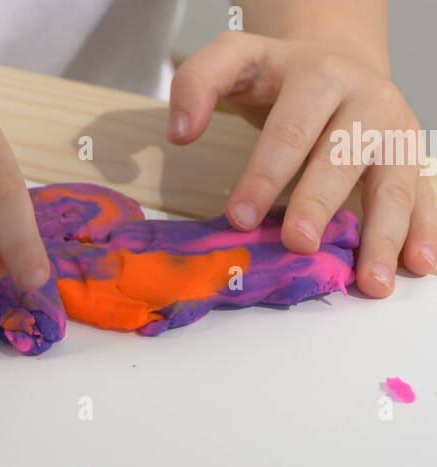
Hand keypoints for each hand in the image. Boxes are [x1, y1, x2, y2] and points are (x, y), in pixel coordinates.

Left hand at [168, 31, 435, 296]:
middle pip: (343, 156)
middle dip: (320, 203)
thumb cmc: (277, 75)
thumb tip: (179, 133)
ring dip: (384, 234)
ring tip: (370, 282)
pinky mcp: (413, 155)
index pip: (289, 130)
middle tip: (298, 244)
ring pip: (394, 182)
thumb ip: (196, 84)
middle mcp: (365, 100)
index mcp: (318, 76)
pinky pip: (425, 193)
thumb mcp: (233, 60)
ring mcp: (396, 129)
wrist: (338, 58)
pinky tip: (418, 264)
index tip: (239, 217)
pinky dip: (425, 230)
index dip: (264, 173)